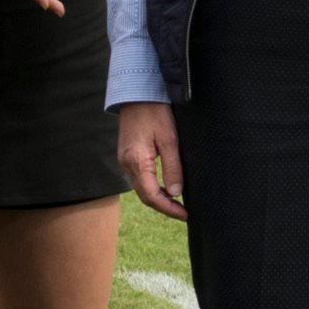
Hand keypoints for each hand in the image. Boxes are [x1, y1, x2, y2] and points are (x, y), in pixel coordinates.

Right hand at [117, 101, 185, 218]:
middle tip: (183, 212)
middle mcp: (126, 164)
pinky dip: (152, 187)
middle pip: (144, 195)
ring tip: (177, 202)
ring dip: (158, 198)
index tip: (184, 214)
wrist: (136, 93)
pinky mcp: (126, 155)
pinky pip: (138, 178)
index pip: (151, 196)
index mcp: (137, 161)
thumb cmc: (154, 112)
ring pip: (141, 188)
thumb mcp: (169, 139)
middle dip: (164, 206)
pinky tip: (164, 186)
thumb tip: (176, 192)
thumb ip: (173, 167)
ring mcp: (124, 160)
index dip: (168, 208)